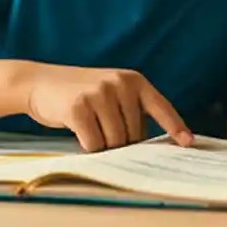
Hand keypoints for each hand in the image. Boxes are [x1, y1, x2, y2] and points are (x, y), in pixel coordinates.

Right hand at [25, 65, 192, 151]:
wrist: (39, 82)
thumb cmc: (80, 94)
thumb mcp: (111, 92)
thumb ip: (131, 110)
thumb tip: (149, 146)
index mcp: (133, 80)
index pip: (161, 106)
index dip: (176, 126)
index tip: (188, 143)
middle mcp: (119, 84)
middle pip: (134, 135)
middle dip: (121, 142)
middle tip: (101, 128)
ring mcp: (99, 94)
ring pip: (115, 142)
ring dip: (102, 145)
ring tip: (88, 126)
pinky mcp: (79, 107)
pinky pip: (93, 143)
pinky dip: (86, 146)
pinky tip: (76, 130)